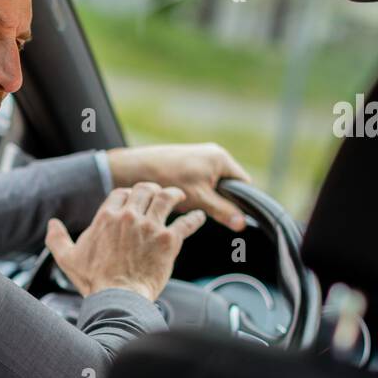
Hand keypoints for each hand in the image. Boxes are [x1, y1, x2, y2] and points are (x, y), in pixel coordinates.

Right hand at [45, 183, 205, 301]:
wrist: (118, 298)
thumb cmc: (95, 280)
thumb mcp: (68, 259)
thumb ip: (57, 239)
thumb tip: (52, 224)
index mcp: (107, 216)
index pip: (121, 192)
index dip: (129, 194)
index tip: (134, 200)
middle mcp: (130, 216)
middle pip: (145, 189)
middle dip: (152, 190)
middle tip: (157, 194)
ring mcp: (151, 227)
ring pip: (167, 198)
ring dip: (174, 195)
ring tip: (179, 197)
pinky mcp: (168, 241)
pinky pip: (185, 223)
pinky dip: (195, 219)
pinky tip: (200, 217)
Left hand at [106, 143, 251, 230]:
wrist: (134, 168)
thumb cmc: (168, 178)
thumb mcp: (199, 198)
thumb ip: (223, 210)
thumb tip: (242, 223)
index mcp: (221, 158)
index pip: (244, 184)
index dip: (241, 202)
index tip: (234, 218)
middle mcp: (212, 154)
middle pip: (228, 184)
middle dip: (221, 200)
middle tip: (208, 212)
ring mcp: (199, 157)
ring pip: (212, 184)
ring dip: (205, 197)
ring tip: (192, 204)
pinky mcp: (186, 162)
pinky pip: (199, 181)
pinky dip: (194, 192)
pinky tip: (182, 199)